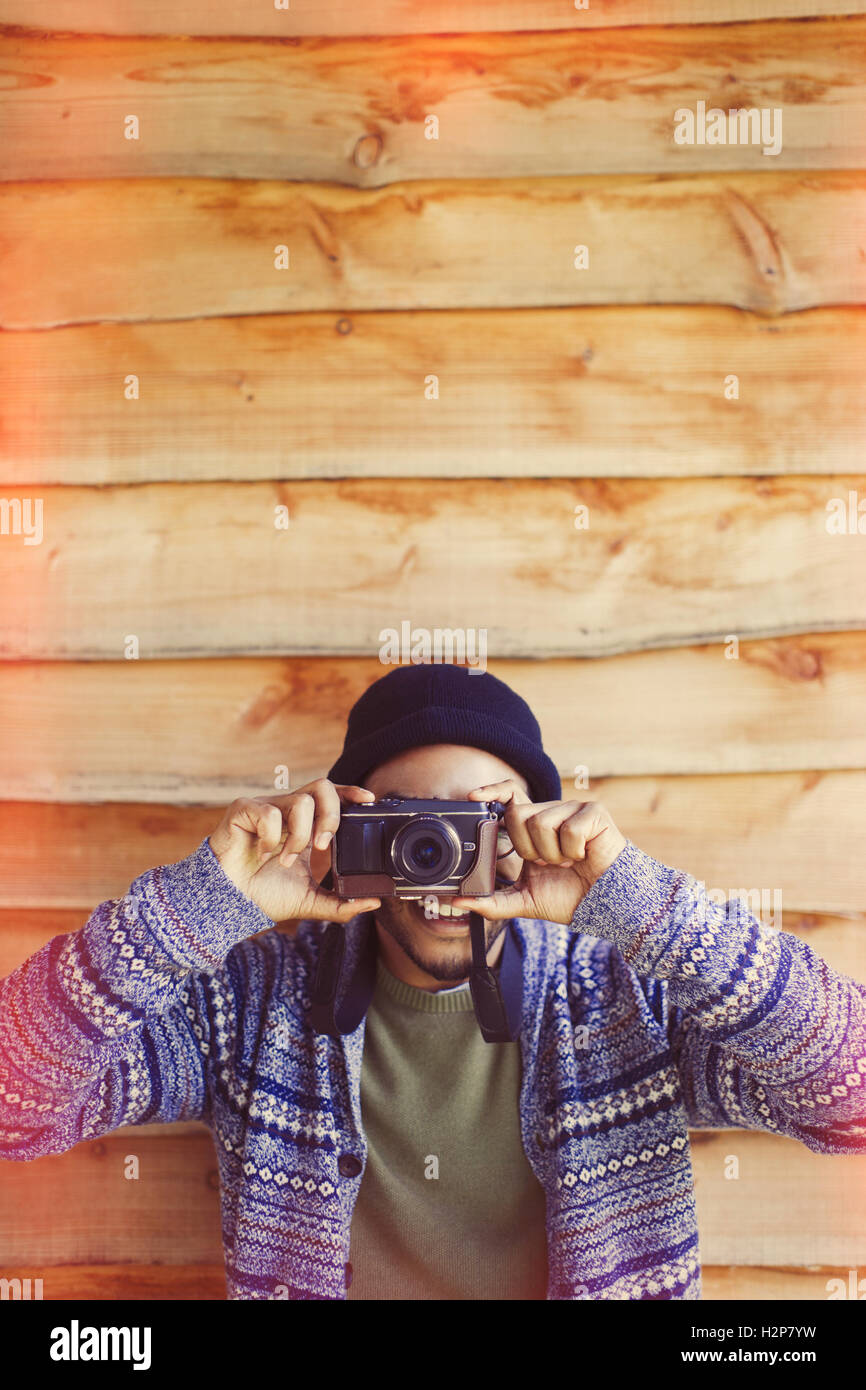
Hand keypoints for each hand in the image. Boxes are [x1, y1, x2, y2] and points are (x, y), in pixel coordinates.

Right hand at [208, 780, 381, 923]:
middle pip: (322, 787)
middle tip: (322, 846)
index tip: (368, 800)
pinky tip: (261, 852)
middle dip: (330, 816)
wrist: (228, 903)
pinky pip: (269, 812)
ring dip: (298, 835)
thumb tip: (374, 901)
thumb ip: (341, 904)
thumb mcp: (310, 901)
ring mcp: (266, 807)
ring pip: (300, 801)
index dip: (350, 792)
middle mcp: (287, 811)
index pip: (332, 797)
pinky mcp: (244, 809)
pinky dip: (271, 837)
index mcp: (304, 825)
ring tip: (284, 859)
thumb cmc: (263, 896)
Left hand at [450, 780, 626, 925]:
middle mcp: (552, 812)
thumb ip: (493, 901)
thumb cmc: (569, 897)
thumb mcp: (524, 900)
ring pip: (542, 823)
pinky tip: (583, 856)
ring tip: (567, 862)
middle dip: (528, 848)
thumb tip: (459, 901)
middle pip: (519, 814)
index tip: (473, 796)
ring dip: (553, 853)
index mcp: (534, 826)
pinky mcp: (594, 813)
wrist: (606, 905)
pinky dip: (574, 851)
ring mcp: (574, 809)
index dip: (493, 791)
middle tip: (547, 863)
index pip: (510, 795)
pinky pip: (570, 829)